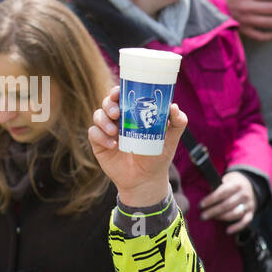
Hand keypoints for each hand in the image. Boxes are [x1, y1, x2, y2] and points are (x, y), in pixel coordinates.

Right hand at [88, 85, 184, 206]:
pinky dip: (101, 137)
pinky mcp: (99, 144)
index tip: (120, 91)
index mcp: (134, 114)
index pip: (123, 96)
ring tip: (115, 132)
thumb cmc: (158, 157)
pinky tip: (113, 145)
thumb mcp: (170, 140)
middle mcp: (119, 120)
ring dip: (104, 121)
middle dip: (109, 104)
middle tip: (117, 113)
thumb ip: (177, 124)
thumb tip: (173, 106)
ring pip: (98, 116)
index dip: (118, 91)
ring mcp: (108, 131)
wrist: (146, 181)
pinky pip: (93, 133)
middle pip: (108, 103)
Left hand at [200, 170, 257, 233]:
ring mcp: (249, 204)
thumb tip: (204, 197)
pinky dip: (237, 227)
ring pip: (236, 213)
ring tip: (212, 219)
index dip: (210, 200)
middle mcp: (244, 194)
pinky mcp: (251, 213)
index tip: (200, 206)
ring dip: (222, 218)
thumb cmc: (232, 184)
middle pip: (227, 205)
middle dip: (213, 211)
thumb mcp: (226, 180)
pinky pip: (245, 222)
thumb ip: (217, 187)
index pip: (222, 193)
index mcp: (236, 185)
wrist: (249, 186)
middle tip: (202, 216)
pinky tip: (228, 231)